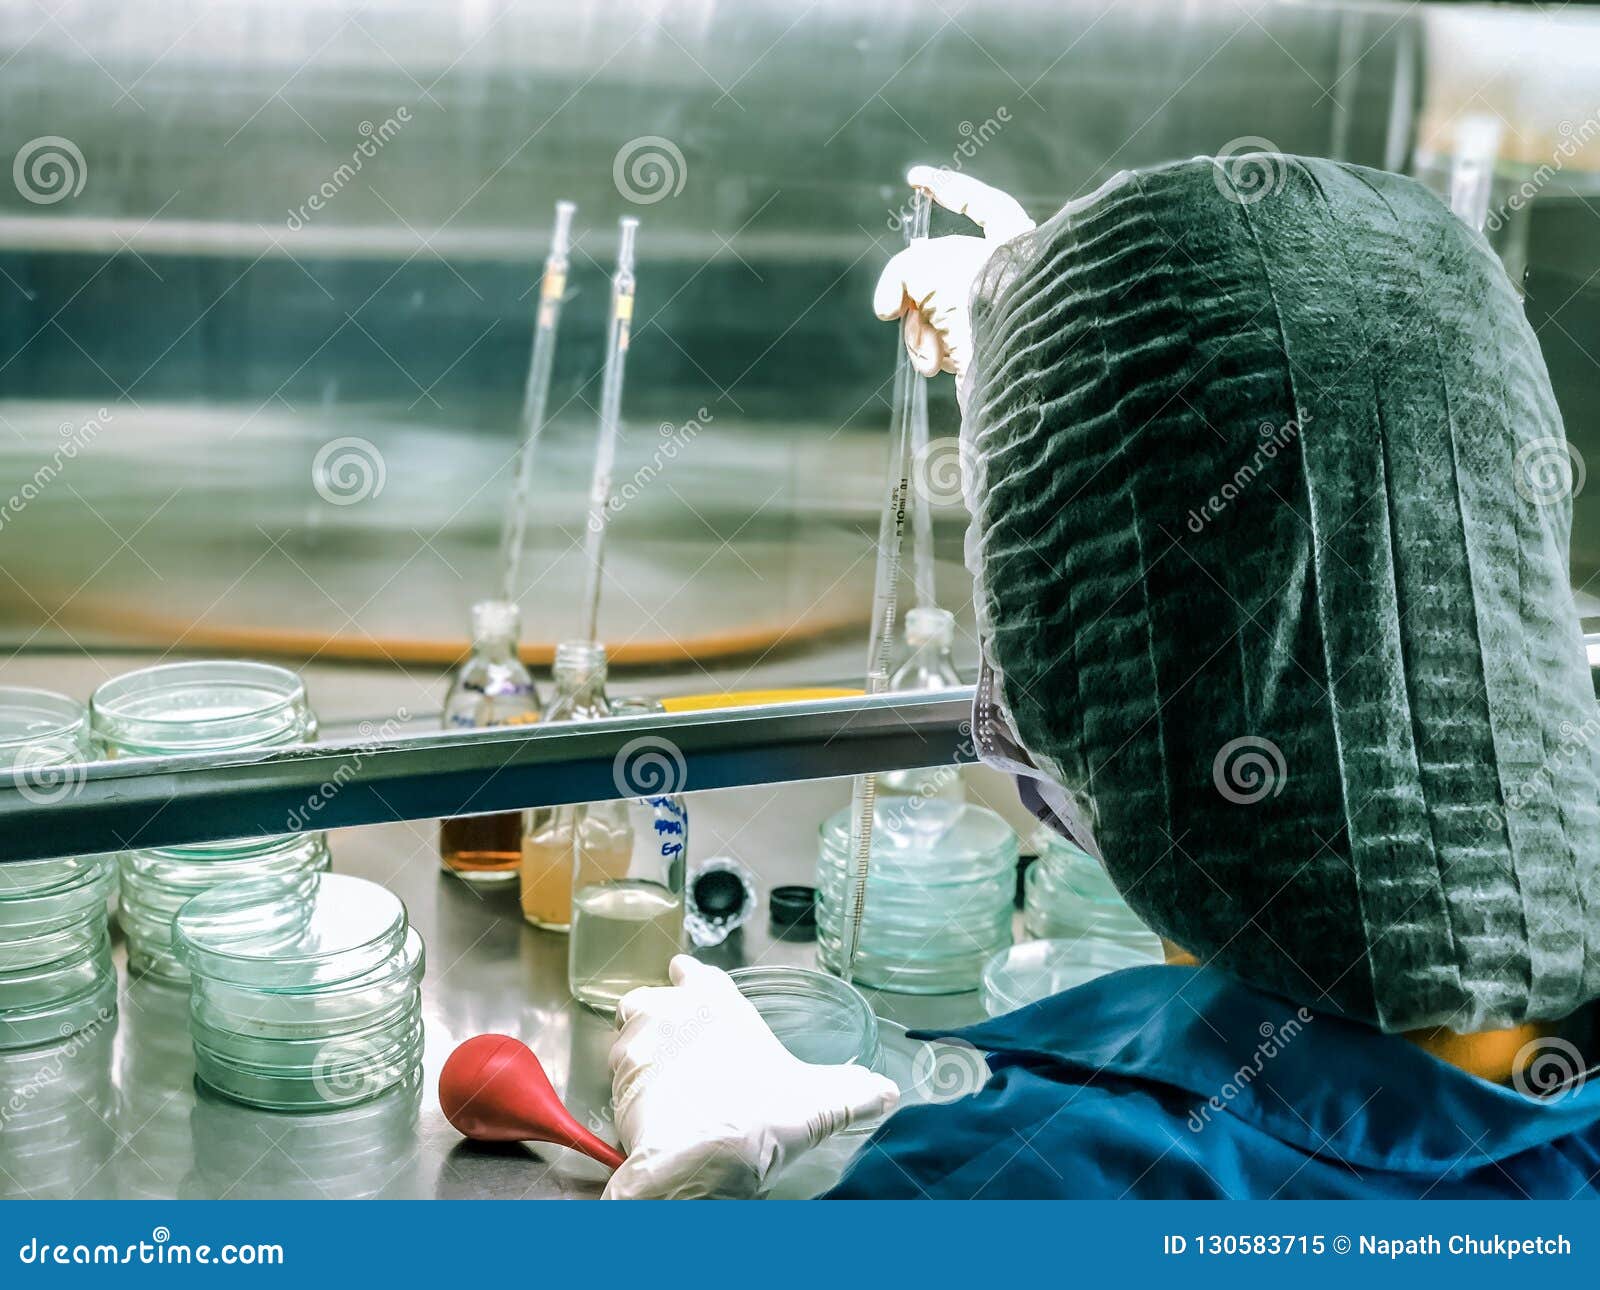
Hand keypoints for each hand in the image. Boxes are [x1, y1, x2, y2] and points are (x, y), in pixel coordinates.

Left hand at [604, 955, 898, 1198]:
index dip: (692, 985)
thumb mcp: (822, 1100)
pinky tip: (648, 1119)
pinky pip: (612, 1084)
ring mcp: (634, 1045)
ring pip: (623, 1039)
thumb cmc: (764, 1113)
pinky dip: (626, 1097)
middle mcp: (667, 1009)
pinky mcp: (612, 1085)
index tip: (696, 999)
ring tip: (664, 1089)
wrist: (708, 1156)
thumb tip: (888, 1091)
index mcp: (714, 996)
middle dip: (658, 1022)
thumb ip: (854, 1091)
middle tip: (681, 1056)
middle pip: (649, 1001)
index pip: (691, 971)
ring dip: (638, 1058)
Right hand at [873, 166, 1035, 382]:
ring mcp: (992, 313)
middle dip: (912, 294)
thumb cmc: (978, 307)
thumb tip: (890, 307)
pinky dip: (931, 351)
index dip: (945, 186)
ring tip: (929, 352)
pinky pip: (942, 340)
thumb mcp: (925, 271)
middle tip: (893, 309)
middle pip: (938, 269)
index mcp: (1012, 241)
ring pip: (933, 309)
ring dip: (918, 331)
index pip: (980, 202)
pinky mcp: (983, 348)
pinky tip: (936, 363)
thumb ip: (900, 273)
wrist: (1011, 370)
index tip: (914, 178)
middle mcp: (1003, 276)